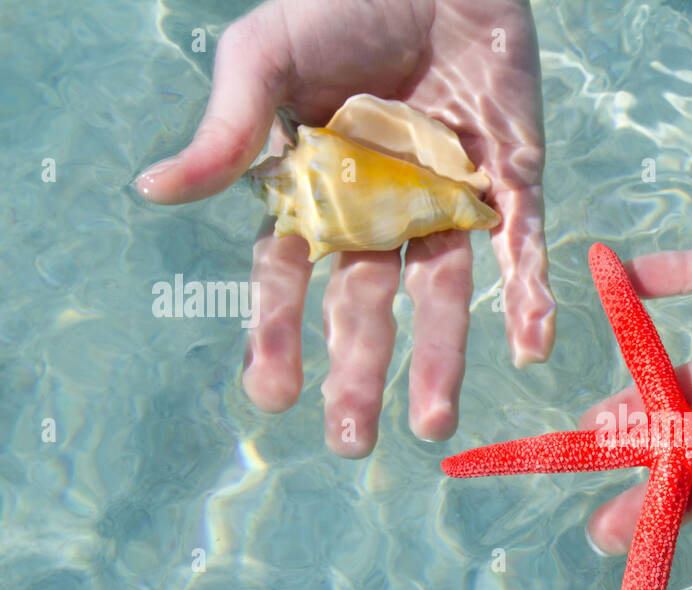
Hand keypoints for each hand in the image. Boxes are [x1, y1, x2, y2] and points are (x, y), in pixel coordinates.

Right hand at [135, 0, 553, 455]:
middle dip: (361, 372)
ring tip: (434, 422)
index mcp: (320, 190)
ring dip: (443, 357)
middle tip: (354, 440)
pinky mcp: (510, 183)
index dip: (282, 334)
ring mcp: (449, 201)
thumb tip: (157, 189)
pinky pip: (522, 248)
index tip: (273, 394)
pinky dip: (528, 294)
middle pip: (368, 304)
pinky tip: (530, 348)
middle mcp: (384, 210)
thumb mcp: (266, 53)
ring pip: (445, 293)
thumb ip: (229, 125)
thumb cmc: (343, 1)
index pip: (293, 277)